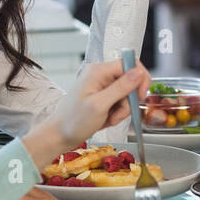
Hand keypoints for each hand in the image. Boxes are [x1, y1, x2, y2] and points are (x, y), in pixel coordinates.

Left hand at [22, 60, 148, 169]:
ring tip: (108, 119)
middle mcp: (101, 75)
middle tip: (118, 113)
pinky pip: (120, 102)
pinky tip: (106, 119)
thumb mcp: (99, 105)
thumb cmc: (73, 121)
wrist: (59, 135)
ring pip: (127, 94)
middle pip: (130, 81)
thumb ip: (121, 88)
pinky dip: (117, 113)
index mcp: (99, 71)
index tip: (141, 96)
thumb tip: (139, 73)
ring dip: (122, 110)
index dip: (140, 79)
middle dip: (129, 101)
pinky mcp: (103, 96)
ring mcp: (102, 86)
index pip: (130, 63)